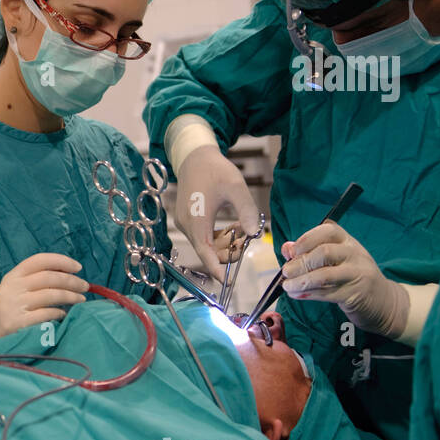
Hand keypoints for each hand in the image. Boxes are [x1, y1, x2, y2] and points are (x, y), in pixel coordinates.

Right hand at [0, 253, 88, 340]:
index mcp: (13, 276)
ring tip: (81, 300)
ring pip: (51, 295)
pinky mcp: (18, 323)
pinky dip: (60, 313)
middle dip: (72, 281)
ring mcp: (14, 305)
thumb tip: (71, 274)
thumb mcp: (18, 290)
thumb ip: (37, 280)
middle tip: (85, 286)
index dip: (61, 261)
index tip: (78, 267)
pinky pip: (47, 314)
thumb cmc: (13, 311)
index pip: (39, 260)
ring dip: (71, 296)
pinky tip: (64, 315)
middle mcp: (12, 288)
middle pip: (48, 277)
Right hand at [173, 146, 259, 283]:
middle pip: (208, 251)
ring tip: (244, 228)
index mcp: (197, 220)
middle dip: (229, 251)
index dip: (215, 269)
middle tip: (248, 239)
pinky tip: (234, 226)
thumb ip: (247, 212)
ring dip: (226, 243)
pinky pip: (204, 237)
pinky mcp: (188, 221)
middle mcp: (187, 226)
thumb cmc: (215, 169)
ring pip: (207, 245)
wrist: (194, 157)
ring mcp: (186, 224)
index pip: (205, 253)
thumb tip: (254, 234)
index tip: (227, 282)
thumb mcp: (236, 187)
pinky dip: (219, 237)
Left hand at [281, 223, 407, 336]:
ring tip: (288, 286)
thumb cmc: (351, 276)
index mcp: (347, 240)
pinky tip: (296, 295)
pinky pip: (327, 293)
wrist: (382, 300)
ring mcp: (357, 274)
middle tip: (286, 272)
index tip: (292, 251)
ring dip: (301, 281)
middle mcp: (354, 254)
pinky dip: (308, 294)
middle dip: (300, 263)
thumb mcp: (335, 260)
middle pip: (324, 253)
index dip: (306, 239)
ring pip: (324, 275)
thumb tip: (287, 248)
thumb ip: (310, 252)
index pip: (328, 230)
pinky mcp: (355, 294)